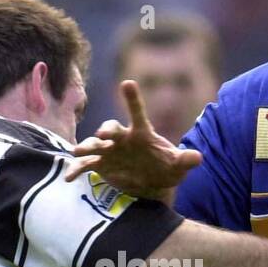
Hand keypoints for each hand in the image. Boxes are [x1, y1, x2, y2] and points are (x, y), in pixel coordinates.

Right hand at [65, 80, 201, 199]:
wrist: (152, 183)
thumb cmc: (165, 168)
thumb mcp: (177, 166)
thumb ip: (185, 160)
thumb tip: (198, 157)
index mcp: (141, 133)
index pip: (137, 113)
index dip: (132, 99)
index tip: (127, 83)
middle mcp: (122, 139)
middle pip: (110, 129)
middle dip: (105, 130)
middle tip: (104, 136)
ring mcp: (108, 152)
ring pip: (93, 144)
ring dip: (86, 146)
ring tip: (78, 152)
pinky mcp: (100, 165)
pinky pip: (85, 165)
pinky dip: (76, 169)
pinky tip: (69, 177)